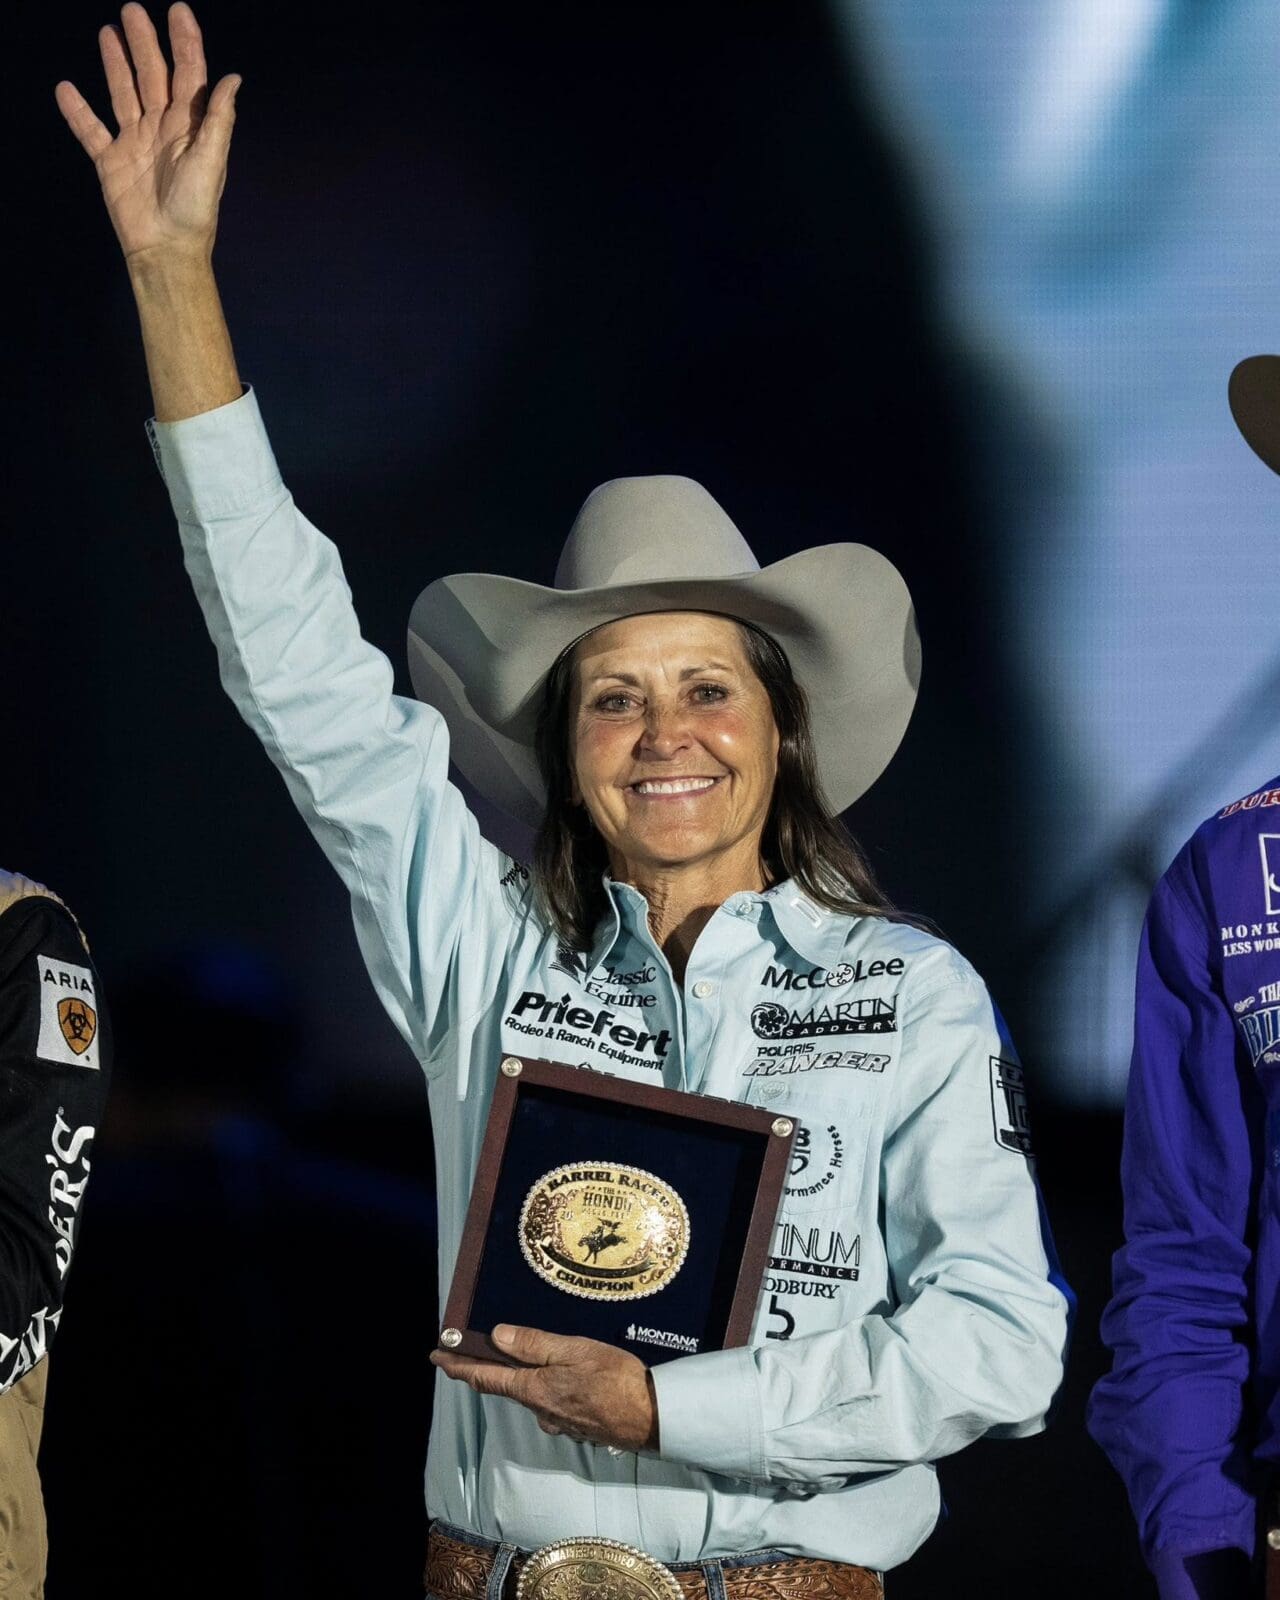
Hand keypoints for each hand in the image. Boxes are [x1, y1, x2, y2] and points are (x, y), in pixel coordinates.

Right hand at [55, 3, 239, 261]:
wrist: (166, 249)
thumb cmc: (194, 210)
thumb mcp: (211, 161)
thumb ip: (218, 119)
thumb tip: (233, 78)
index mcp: (189, 127)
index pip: (188, 75)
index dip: (184, 43)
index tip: (178, 11)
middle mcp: (162, 130)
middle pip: (152, 76)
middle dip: (143, 43)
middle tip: (132, 10)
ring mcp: (135, 144)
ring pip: (123, 94)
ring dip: (115, 64)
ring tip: (107, 32)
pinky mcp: (111, 162)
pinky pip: (90, 131)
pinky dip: (78, 112)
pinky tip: (66, 89)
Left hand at [431, 1325, 659, 1453]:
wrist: (651, 1417)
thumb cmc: (615, 1378)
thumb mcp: (574, 1350)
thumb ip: (535, 1345)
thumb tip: (497, 1335)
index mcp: (534, 1389)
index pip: (485, 1378)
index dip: (458, 1366)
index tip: (437, 1355)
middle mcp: (540, 1409)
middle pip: (503, 1386)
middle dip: (482, 1369)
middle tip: (463, 1354)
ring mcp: (558, 1420)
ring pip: (529, 1395)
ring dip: (517, 1378)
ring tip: (515, 1358)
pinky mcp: (576, 1424)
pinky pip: (550, 1403)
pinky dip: (544, 1387)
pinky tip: (559, 1379)